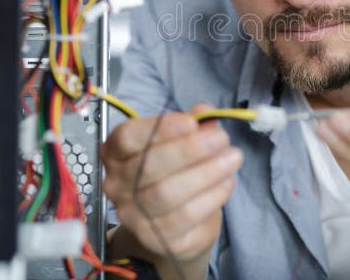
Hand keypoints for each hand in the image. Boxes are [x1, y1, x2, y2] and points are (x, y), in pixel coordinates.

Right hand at [102, 103, 242, 269]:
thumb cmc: (174, 173)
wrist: (175, 224)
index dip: (160, 128)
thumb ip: (191, 124)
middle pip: (149, 165)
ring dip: (207, 172)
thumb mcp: (180, 142)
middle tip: (222, 139)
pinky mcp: (155, 238)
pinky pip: (185, 217)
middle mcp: (117, 184)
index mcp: (116, 153)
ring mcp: (133, 215)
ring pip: (168, 193)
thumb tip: (205, 111)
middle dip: (191, 149)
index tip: (191, 122)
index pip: (127, 138)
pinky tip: (227, 182)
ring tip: (233, 158)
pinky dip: (212, 196)